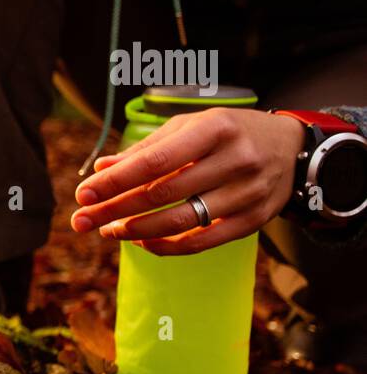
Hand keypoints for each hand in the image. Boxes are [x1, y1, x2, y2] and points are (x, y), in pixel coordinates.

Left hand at [69, 107, 304, 254]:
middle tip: (82, 219)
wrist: (291, 147)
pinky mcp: (254, 220)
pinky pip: (202, 242)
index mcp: (214, 128)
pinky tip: (141, 242)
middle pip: (162, 193)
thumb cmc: (228, 133)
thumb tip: (101, 168)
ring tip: (108, 230)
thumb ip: (145, 150)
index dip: (115, 181)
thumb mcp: (190, 127)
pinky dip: (166, 246)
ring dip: (136, 230)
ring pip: (180, 221)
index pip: (154, 161)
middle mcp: (235, 159)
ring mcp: (248, 192)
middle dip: (115, 209)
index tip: (83, 195)